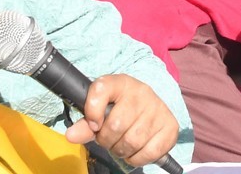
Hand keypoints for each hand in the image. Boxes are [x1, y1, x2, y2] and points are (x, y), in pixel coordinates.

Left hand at [64, 74, 178, 167]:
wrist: (152, 107)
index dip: (92, 110)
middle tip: (109, 139)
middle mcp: (142, 92)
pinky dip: (137, 159)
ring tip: (121, 145)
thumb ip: (86, 124)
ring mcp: (158, 109)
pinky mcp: (170, 127)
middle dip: (107, 140)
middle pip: (116, 125)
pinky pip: (148, 153)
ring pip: (131, 142)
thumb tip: (70, 136)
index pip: (100, 89)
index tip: (94, 124)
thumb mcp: (103, 110)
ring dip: (121, 151)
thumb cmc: (122, 109)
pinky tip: (135, 150)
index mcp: (121, 83)